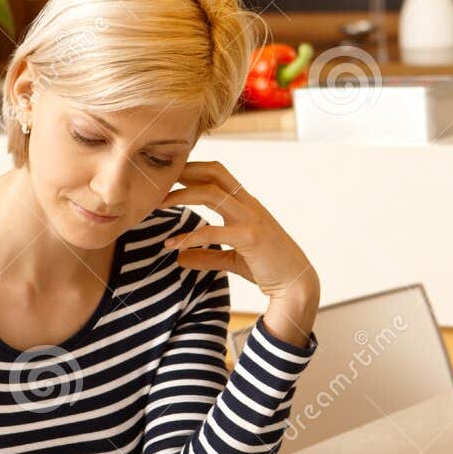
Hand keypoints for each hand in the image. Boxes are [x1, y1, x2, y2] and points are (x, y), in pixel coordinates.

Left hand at [162, 161, 319, 305]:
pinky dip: (189, 237)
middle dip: (184, 172)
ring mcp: (251, 218)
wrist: (296, 284)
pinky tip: (173, 246)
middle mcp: (249, 205)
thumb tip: (180, 257)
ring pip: (210, 194)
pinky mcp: (250, 237)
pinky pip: (212, 231)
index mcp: (246, 204)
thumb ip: (207, 255)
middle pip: (214, 173)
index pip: (218, 173)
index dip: (193, 169)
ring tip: (157, 205)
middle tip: (156, 182)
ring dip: (180, 196)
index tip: (168, 177)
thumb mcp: (233, 259)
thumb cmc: (268, 268)